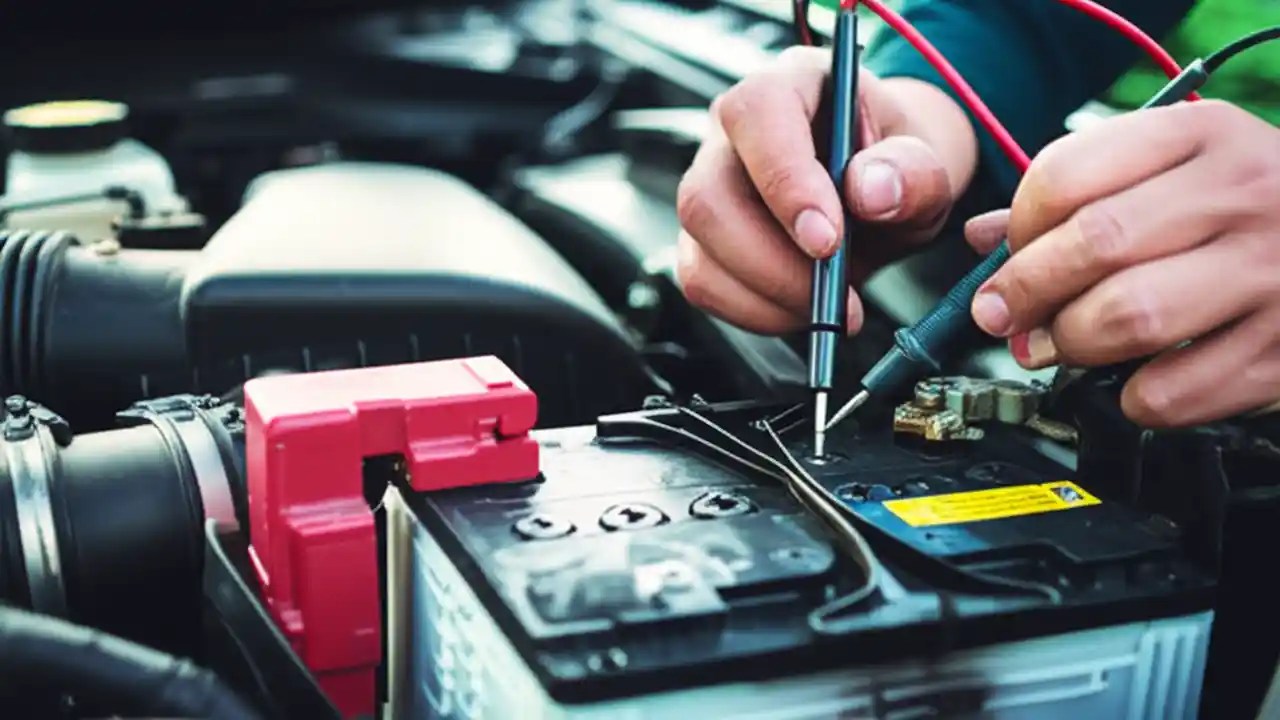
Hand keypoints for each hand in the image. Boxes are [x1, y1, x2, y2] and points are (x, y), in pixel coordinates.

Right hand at [675, 47, 977, 334]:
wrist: (887, 192)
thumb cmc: (898, 164)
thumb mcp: (930, 161)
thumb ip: (913, 170)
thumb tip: (870, 191)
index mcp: (789, 84)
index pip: (757, 116)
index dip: (785, 181)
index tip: (827, 241)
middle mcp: (733, 132)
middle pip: (710, 195)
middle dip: (772, 262)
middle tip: (835, 294)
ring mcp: (709, 183)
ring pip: (700, 245)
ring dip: (766, 294)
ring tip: (830, 307)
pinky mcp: (703, 237)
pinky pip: (703, 281)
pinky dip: (753, 311)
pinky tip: (800, 309)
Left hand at [966, 100, 1279, 427]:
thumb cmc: (1254, 204)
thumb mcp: (1178, 168)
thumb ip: (1084, 195)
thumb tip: (986, 238)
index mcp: (1202, 134)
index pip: (1067, 175)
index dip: (1017, 229)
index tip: (1004, 262)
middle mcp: (1243, 194)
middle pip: (1092, 246)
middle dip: (1026, 294)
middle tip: (1006, 317)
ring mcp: (1272, 272)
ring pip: (1128, 318)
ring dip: (1071, 345)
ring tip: (1061, 348)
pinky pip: (1175, 390)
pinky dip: (1134, 398)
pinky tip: (1135, 383)